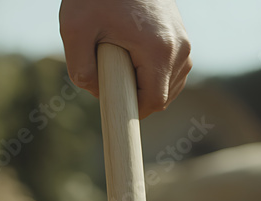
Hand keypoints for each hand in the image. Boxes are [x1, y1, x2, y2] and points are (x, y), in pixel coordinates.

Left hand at [59, 0, 191, 118]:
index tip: (112, 107)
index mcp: (159, 50)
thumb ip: (79, 68)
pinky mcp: (182, 35)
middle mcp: (179, 47)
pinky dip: (153, 71)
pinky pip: (172, 68)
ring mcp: (184, 40)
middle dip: (136, 96)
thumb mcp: (75, 29)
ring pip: (170, 83)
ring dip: (145, 84)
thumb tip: (96, 92)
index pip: (153, 102)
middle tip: (109, 78)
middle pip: (163, 95)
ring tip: (119, 63)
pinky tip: (131, 59)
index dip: (131, 111)